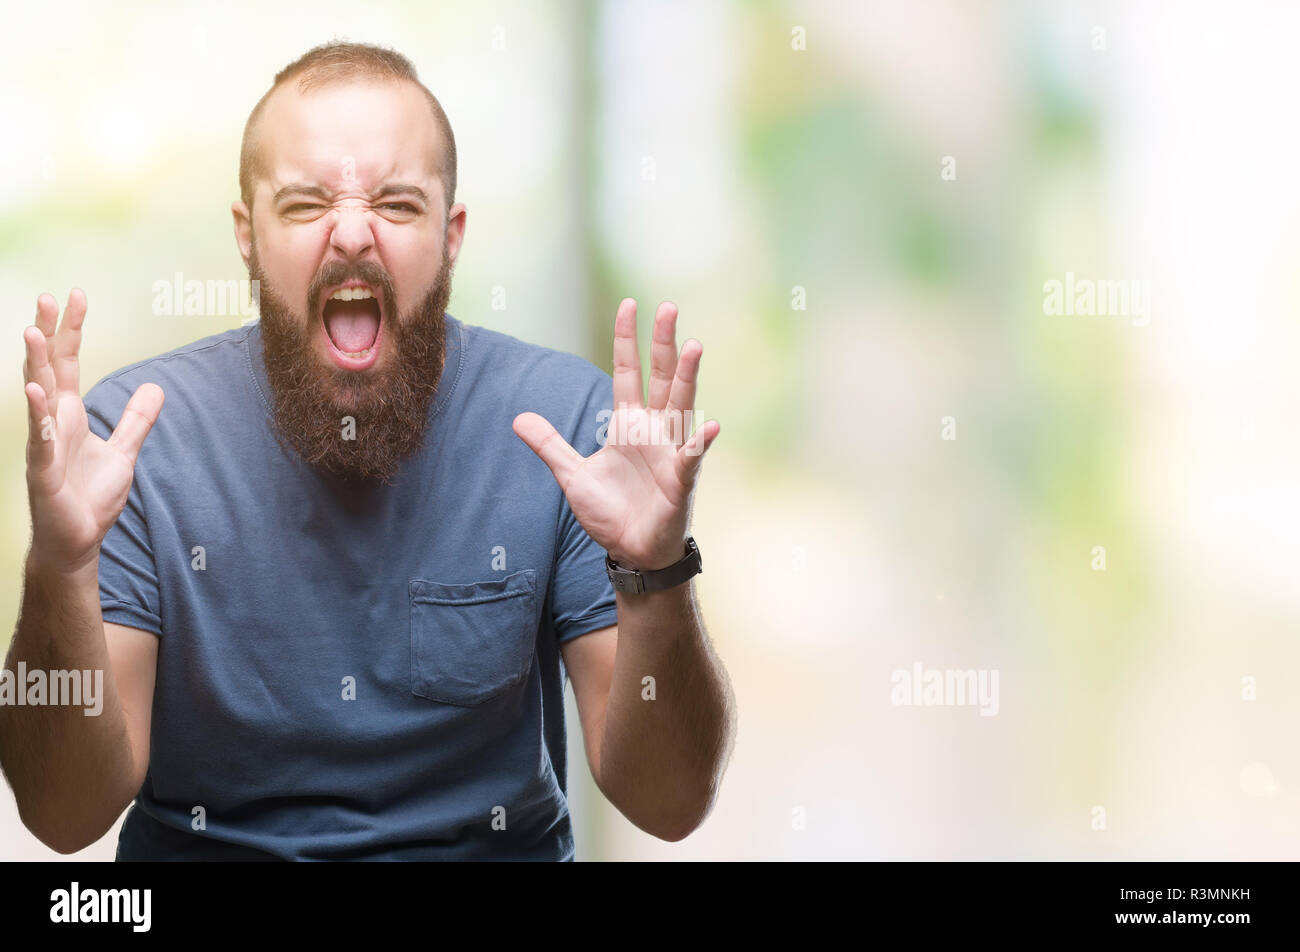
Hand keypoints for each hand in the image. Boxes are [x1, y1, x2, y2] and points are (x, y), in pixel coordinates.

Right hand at [23, 290, 163, 573]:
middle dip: (48, 333)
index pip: (67, 362)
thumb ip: (136, 418)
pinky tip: (36, 391)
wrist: (78, 540)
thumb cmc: (91, 496)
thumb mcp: (124, 451)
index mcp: (70, 414)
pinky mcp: (43, 470)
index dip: (71, 329)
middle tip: (47, 295)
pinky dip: (38, 415)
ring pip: (37, 396)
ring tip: (34, 329)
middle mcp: (53, 422)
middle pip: (48, 368)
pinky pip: (40, 438)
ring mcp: (44, 443)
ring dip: (35, 363)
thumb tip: (156, 387)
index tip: (75, 295)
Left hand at [513, 298, 719, 570]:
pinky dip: (699, 444)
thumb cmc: (611, 513)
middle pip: (660, 377)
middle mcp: (654, 430)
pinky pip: (692, 458)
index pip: (628, 372)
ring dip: (687, 377)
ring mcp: (671, 452)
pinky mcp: (681, 480)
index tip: (628, 305)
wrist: (633, 551)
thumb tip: (518, 418)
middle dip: (664, 343)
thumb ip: (550, 445)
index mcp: (629, 424)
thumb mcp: (572, 475)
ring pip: (681, 406)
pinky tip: (710, 427)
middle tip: (668, 307)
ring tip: (693, 346)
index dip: (627, 340)